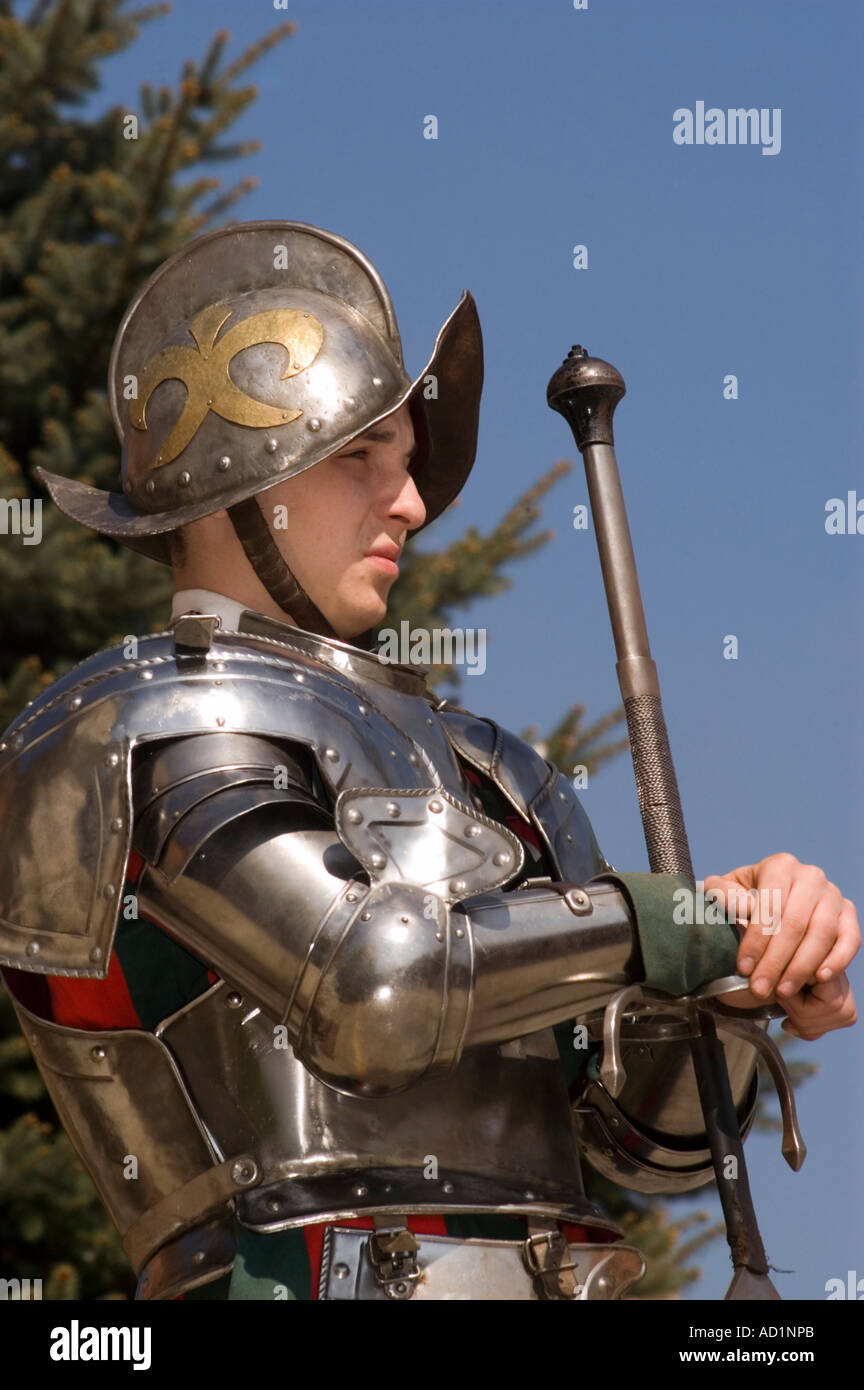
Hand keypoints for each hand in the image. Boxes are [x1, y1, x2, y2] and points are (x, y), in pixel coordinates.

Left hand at [703, 853, 859, 1037]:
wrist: (770, 906)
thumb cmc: (742, 900)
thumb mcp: (722, 893)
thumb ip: (722, 895)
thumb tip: (742, 907)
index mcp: (780, 866)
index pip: (770, 906)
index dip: (756, 940)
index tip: (744, 968)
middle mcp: (810, 876)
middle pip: (796, 923)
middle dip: (776, 961)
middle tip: (760, 988)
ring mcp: (832, 894)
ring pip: (822, 933)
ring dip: (802, 967)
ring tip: (783, 991)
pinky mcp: (848, 913)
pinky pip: (850, 938)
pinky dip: (837, 959)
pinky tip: (819, 978)